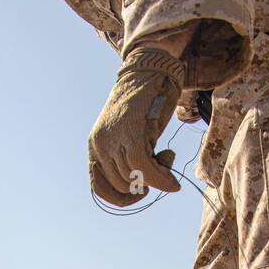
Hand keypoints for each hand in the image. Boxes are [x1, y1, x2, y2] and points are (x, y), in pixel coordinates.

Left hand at [88, 48, 184, 206]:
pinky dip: (162, 181)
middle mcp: (100, 143)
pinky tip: (173, 182)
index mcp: (95, 145)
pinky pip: (145, 171)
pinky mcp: (131, 135)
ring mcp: (113, 139)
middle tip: (160, 163)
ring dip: (157, 179)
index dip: (121, 198)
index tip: (142, 190)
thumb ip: (129, 159)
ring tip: (166, 157)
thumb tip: (142, 187)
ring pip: (133, 180)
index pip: (98, 188)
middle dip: (145, 185)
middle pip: (121, 186)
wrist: (153, 70)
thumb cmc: (147, 104)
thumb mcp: (130, 135)